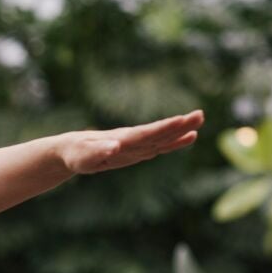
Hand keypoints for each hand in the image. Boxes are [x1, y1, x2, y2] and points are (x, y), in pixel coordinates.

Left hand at [61, 110, 204, 174]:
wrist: (71, 150)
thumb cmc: (76, 154)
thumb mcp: (84, 156)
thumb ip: (98, 151)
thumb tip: (114, 146)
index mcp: (122, 140)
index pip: (146, 133)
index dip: (164, 129)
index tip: (182, 120)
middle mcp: (132, 140)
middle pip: (159, 133)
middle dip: (179, 126)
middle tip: (200, 115)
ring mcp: (135, 145)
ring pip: (161, 137)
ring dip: (180, 131)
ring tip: (199, 120)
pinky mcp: (136, 151)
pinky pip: (158, 146)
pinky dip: (173, 142)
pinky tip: (188, 137)